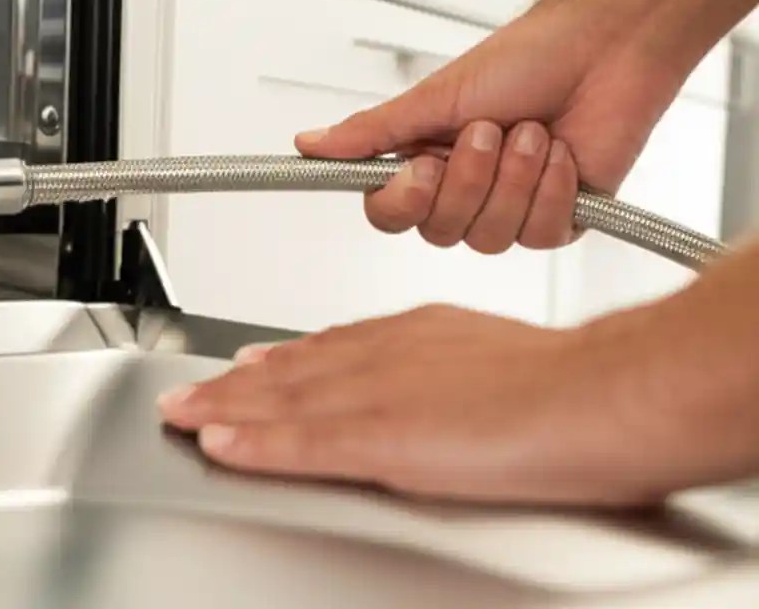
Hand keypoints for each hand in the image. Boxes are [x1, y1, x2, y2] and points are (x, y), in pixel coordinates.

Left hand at [157, 303, 758, 506]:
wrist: (599, 392)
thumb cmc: (564, 381)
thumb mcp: (490, 356)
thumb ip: (446, 369)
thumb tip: (433, 389)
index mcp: (412, 337)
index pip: (326, 349)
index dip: (275, 364)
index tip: (241, 370)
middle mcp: (383, 356)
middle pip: (290, 373)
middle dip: (232, 386)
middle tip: (188, 393)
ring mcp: (377, 395)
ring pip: (282, 401)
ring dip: (224, 409)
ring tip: (182, 415)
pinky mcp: (381, 436)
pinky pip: (300, 441)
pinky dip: (254, 443)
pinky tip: (219, 445)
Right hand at [297, 5, 687, 252]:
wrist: (604, 48)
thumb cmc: (527, 59)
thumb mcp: (436, 96)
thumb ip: (372, 131)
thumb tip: (308, 143)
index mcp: (426, 160)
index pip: (389, 212)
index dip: (404, 200)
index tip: (422, 168)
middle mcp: (464, 190)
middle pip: (441, 230)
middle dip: (470, 179)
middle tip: (488, 130)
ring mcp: (510, 208)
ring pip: (491, 236)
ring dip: (514, 179)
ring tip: (532, 132)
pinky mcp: (559, 218)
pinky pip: (541, 233)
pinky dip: (552, 189)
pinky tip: (561, 154)